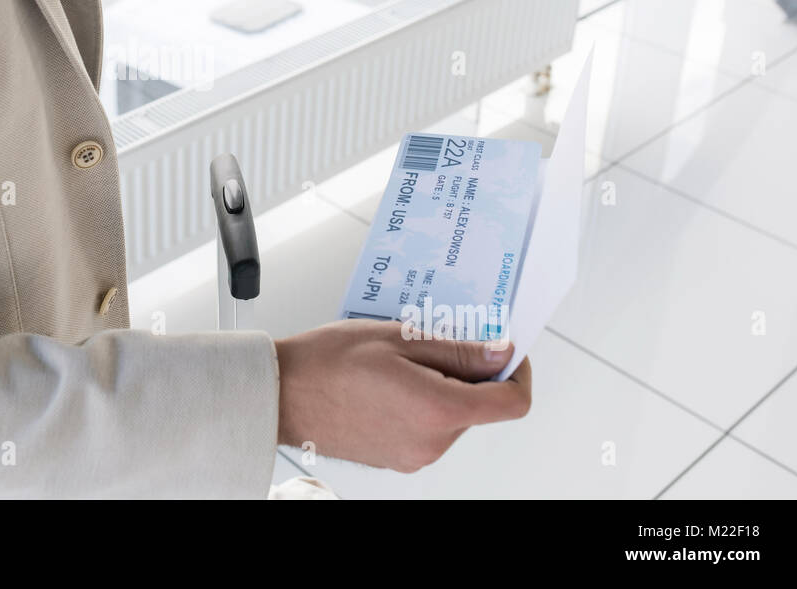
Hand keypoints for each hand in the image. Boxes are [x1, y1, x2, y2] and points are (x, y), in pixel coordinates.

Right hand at [274, 320, 531, 472]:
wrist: (279, 393)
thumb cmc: (326, 363)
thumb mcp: (399, 338)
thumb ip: (458, 350)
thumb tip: (501, 354)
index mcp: (438, 410)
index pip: (512, 403)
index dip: (517, 372)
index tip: (503, 350)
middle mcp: (431, 443)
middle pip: (479, 406)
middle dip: (466, 372)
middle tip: (432, 340)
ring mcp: (413, 455)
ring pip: (452, 415)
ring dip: (439, 385)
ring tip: (398, 360)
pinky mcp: (396, 458)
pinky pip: (426, 427)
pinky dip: (419, 402)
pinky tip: (387, 380)